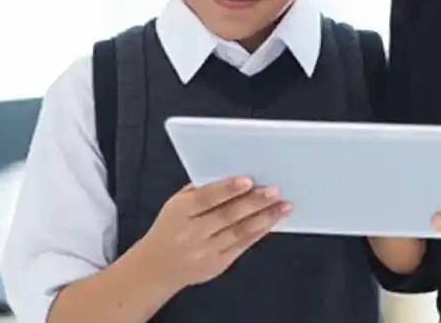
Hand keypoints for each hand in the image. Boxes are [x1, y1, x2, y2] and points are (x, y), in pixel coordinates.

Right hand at [134, 176, 291, 290]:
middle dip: (254, 202)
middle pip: (227, 215)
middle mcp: (191, 233)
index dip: (227, 189)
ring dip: (264, 218)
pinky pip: (242, 246)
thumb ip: (201, 189)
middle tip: (274, 190)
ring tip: (283, 205)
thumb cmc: (170, 227)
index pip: (205, 198)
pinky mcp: (217, 265)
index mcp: (179, 212)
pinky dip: (259, 232)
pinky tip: (271, 221)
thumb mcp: (176, 204)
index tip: (248, 180)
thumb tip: (233, 174)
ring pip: (239, 232)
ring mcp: (205, 252)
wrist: (157, 267)